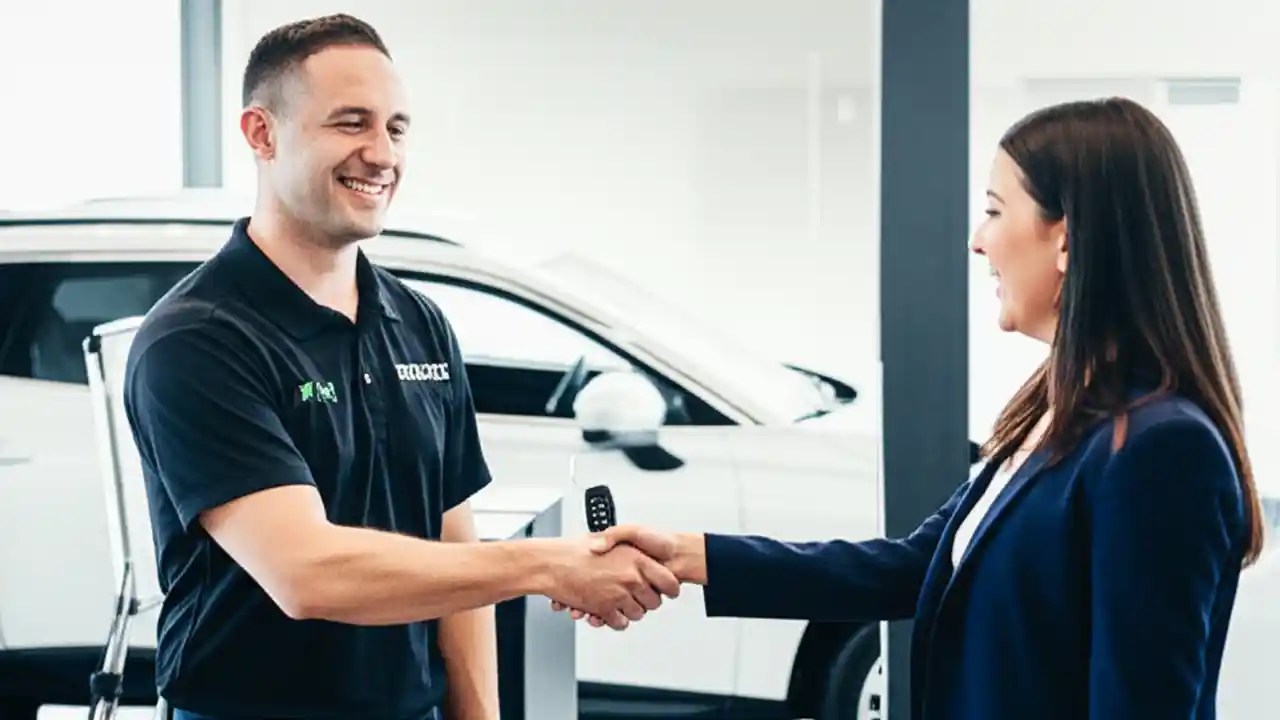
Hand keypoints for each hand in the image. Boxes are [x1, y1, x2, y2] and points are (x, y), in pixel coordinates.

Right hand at [543, 534, 680, 629]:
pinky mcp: (604, 609)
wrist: (551, 563)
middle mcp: (630, 577)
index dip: (669, 589)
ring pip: (638, 614)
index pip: (668, 581)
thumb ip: (630, 551)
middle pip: (654, 602)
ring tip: (619, 602)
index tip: (667, 591)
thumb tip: (644, 559)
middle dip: (646, 602)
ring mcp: (618, 594)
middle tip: (637, 596)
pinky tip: (608, 611)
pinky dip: (615, 620)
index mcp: (636, 558)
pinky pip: (620, 623)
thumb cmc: (575, 550)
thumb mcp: (609, 540)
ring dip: (630, 611)